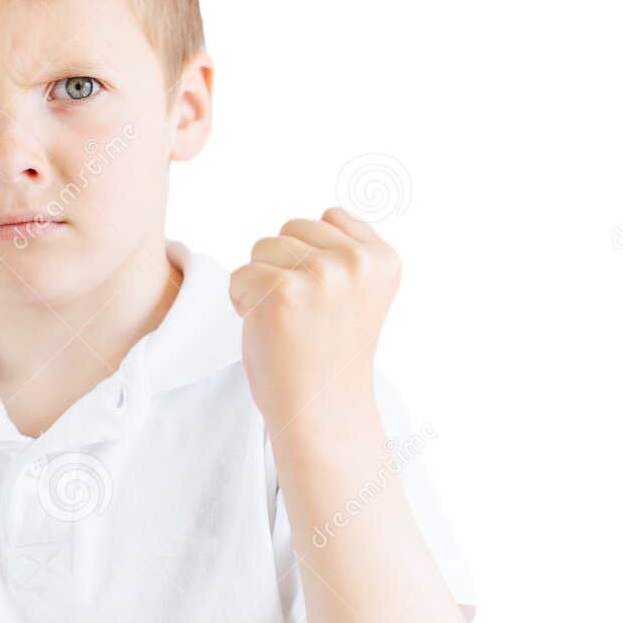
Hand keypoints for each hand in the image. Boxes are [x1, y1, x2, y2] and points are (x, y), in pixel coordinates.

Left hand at [227, 206, 400, 434]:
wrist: (320, 411)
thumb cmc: (329, 351)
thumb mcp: (357, 290)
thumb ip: (348, 250)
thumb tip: (327, 211)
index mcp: (383, 258)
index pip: (328, 217)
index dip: (314, 258)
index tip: (327, 301)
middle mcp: (357, 262)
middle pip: (291, 229)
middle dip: (285, 266)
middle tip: (303, 314)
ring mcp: (322, 275)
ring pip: (262, 247)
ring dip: (262, 283)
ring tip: (286, 322)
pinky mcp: (282, 292)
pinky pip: (239, 275)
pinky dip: (242, 302)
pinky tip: (268, 330)